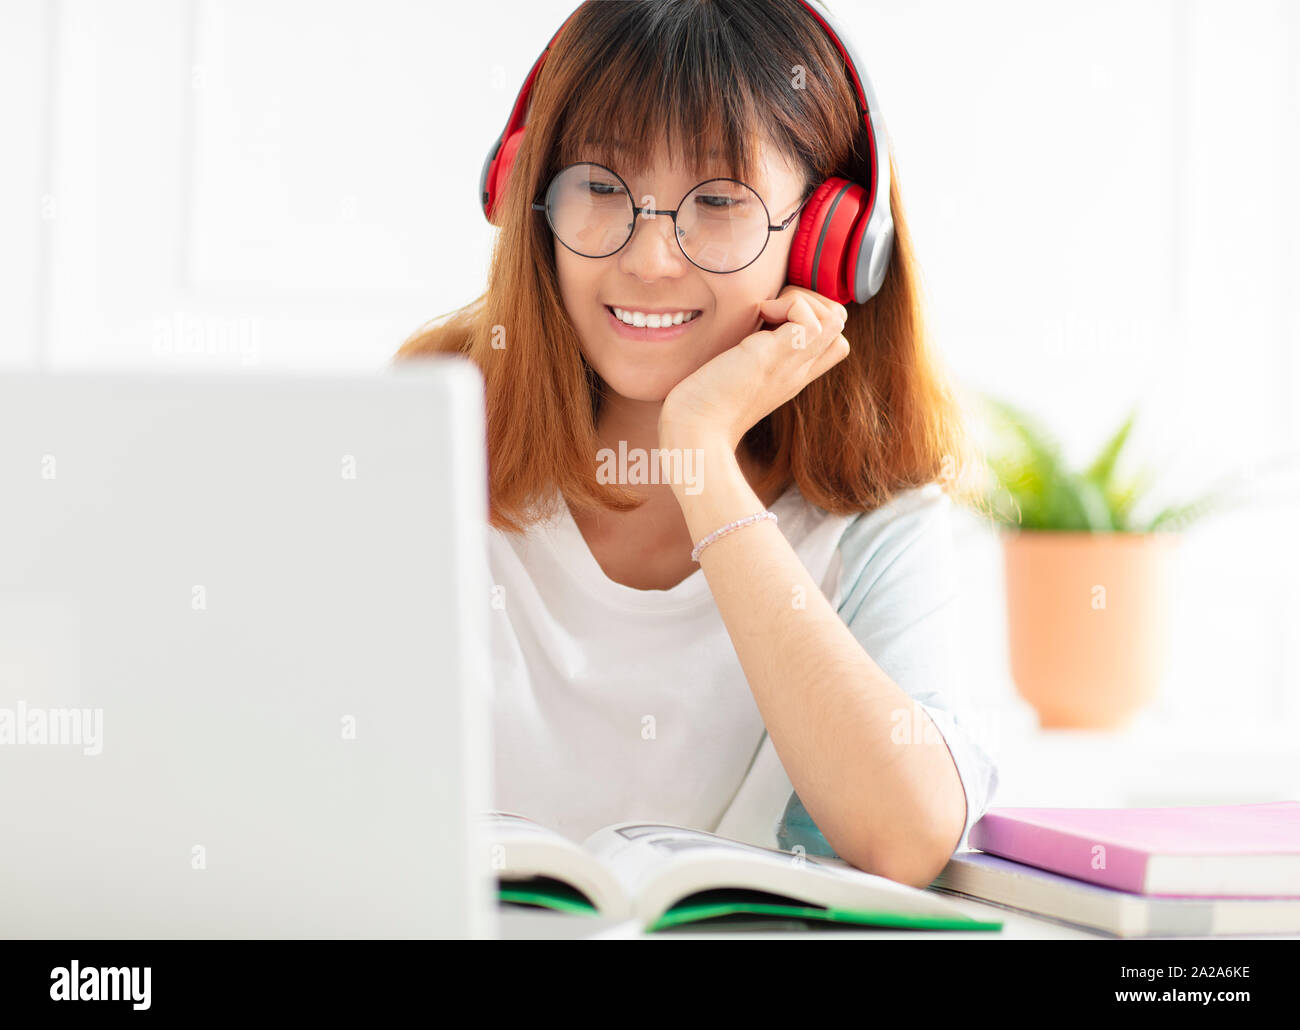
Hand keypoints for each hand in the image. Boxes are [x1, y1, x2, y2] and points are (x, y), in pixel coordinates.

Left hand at [659, 284, 849, 451]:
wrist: (694, 429)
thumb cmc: (701, 405)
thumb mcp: (734, 373)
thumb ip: (748, 354)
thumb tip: (744, 324)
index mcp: (789, 376)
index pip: (830, 342)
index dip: (811, 315)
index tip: (772, 315)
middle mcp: (798, 371)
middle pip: (840, 326)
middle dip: (812, 301)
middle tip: (772, 308)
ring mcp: (792, 364)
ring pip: (836, 318)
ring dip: (804, 300)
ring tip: (767, 311)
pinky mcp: (778, 356)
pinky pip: (812, 319)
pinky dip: (791, 304)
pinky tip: (760, 314)